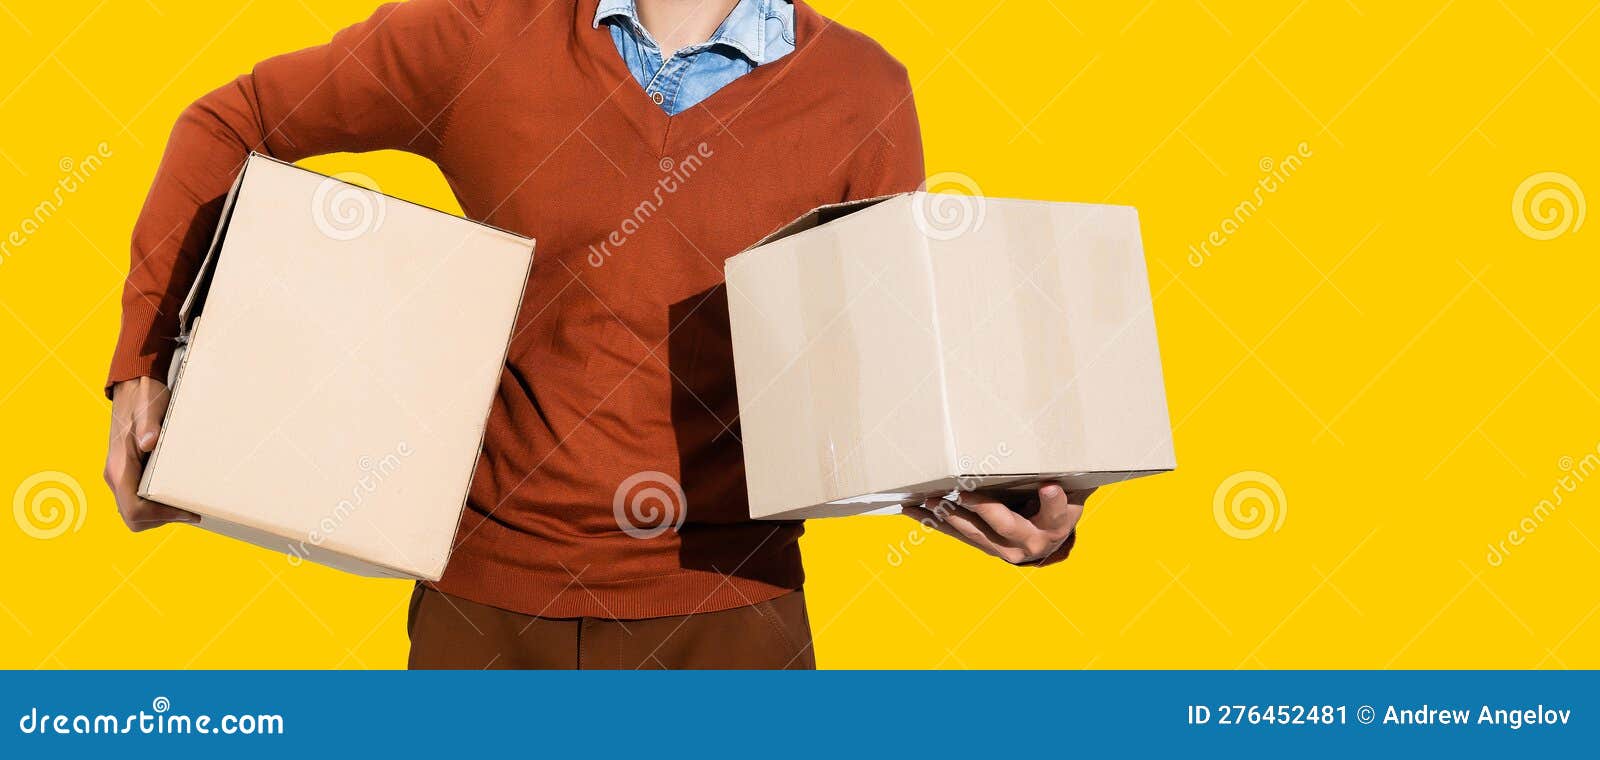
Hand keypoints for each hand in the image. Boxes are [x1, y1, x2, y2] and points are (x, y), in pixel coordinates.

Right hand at [104, 376, 197, 530]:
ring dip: (159, 513)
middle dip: (161, 519)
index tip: (186, 511)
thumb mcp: (150, 408)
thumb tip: (150, 443)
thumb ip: (150, 426)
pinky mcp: (128, 472)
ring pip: (134, 511)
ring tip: (185, 503)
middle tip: (188, 511)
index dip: (159, 516)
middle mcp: (116, 475)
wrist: (133, 387)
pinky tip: (175, 492)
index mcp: (120, 466)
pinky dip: (156, 503)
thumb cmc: (143, 398)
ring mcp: (120, 475)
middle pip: (133, 517)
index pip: (132, 509)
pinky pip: (138, 498)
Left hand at [903, 483, 1091, 565]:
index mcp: (1056, 524)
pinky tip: (914, 512)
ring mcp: (1006, 549)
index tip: (1049, 487)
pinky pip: (959, 535)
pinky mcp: (986, 547)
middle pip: (1006, 524)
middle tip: (963, 494)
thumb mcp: (1069, 492)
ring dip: (950, 516)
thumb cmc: (1058, 505)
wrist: (1048, 541)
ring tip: (929, 500)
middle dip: (983, 508)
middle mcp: (1031, 541)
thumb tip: (1060, 439)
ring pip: (976, 533)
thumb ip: (1062, 475)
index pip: (1056, 512)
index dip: (1053, 501)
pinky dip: (936, 522)